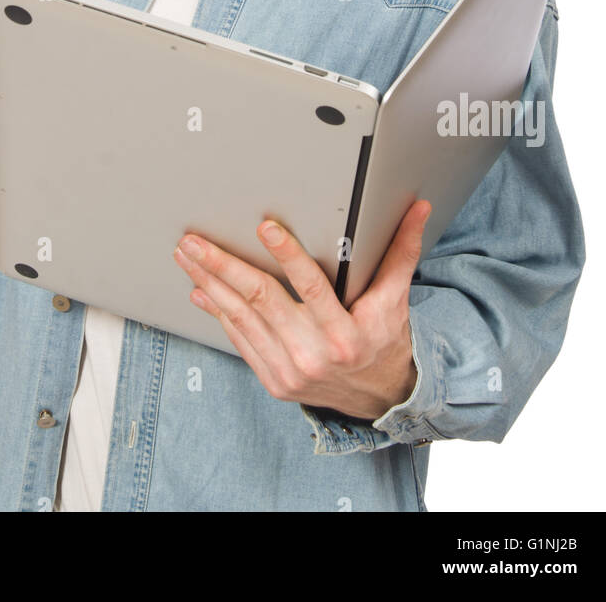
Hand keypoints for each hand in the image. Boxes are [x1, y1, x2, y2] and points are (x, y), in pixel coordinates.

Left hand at [173, 198, 431, 420]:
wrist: (377, 397)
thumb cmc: (383, 337)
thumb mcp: (395, 297)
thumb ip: (401, 251)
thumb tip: (418, 208)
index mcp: (345, 333)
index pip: (312, 286)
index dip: (288, 255)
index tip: (265, 227)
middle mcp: (313, 354)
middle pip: (261, 300)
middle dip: (222, 266)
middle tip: (194, 241)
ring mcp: (288, 371)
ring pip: (240, 318)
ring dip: (209, 283)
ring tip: (187, 256)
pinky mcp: (272, 380)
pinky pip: (238, 341)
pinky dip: (217, 313)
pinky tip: (200, 290)